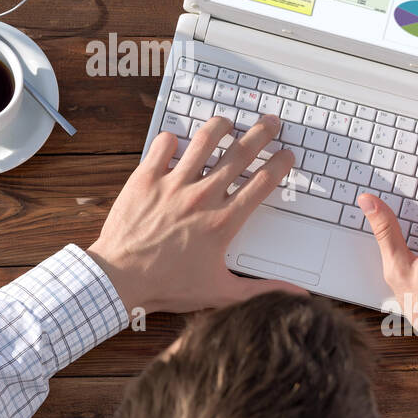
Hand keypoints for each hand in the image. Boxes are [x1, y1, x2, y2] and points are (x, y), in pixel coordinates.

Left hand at [86, 114, 306, 313]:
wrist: (120, 280)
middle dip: (261, 133)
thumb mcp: (221, 292)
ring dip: (220, 126)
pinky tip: (176, 141)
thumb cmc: (168, 286)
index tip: (286, 155)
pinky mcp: (146, 178)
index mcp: (223, 221)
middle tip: (271, 122)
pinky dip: (172, 139)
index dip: (279, 164)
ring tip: (227, 121)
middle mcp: (202, 197)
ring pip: (204, 141)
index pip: (262, 183)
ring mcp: (173, 184)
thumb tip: (298, 295)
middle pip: (240, 153)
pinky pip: (164, 145)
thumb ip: (262, 289)